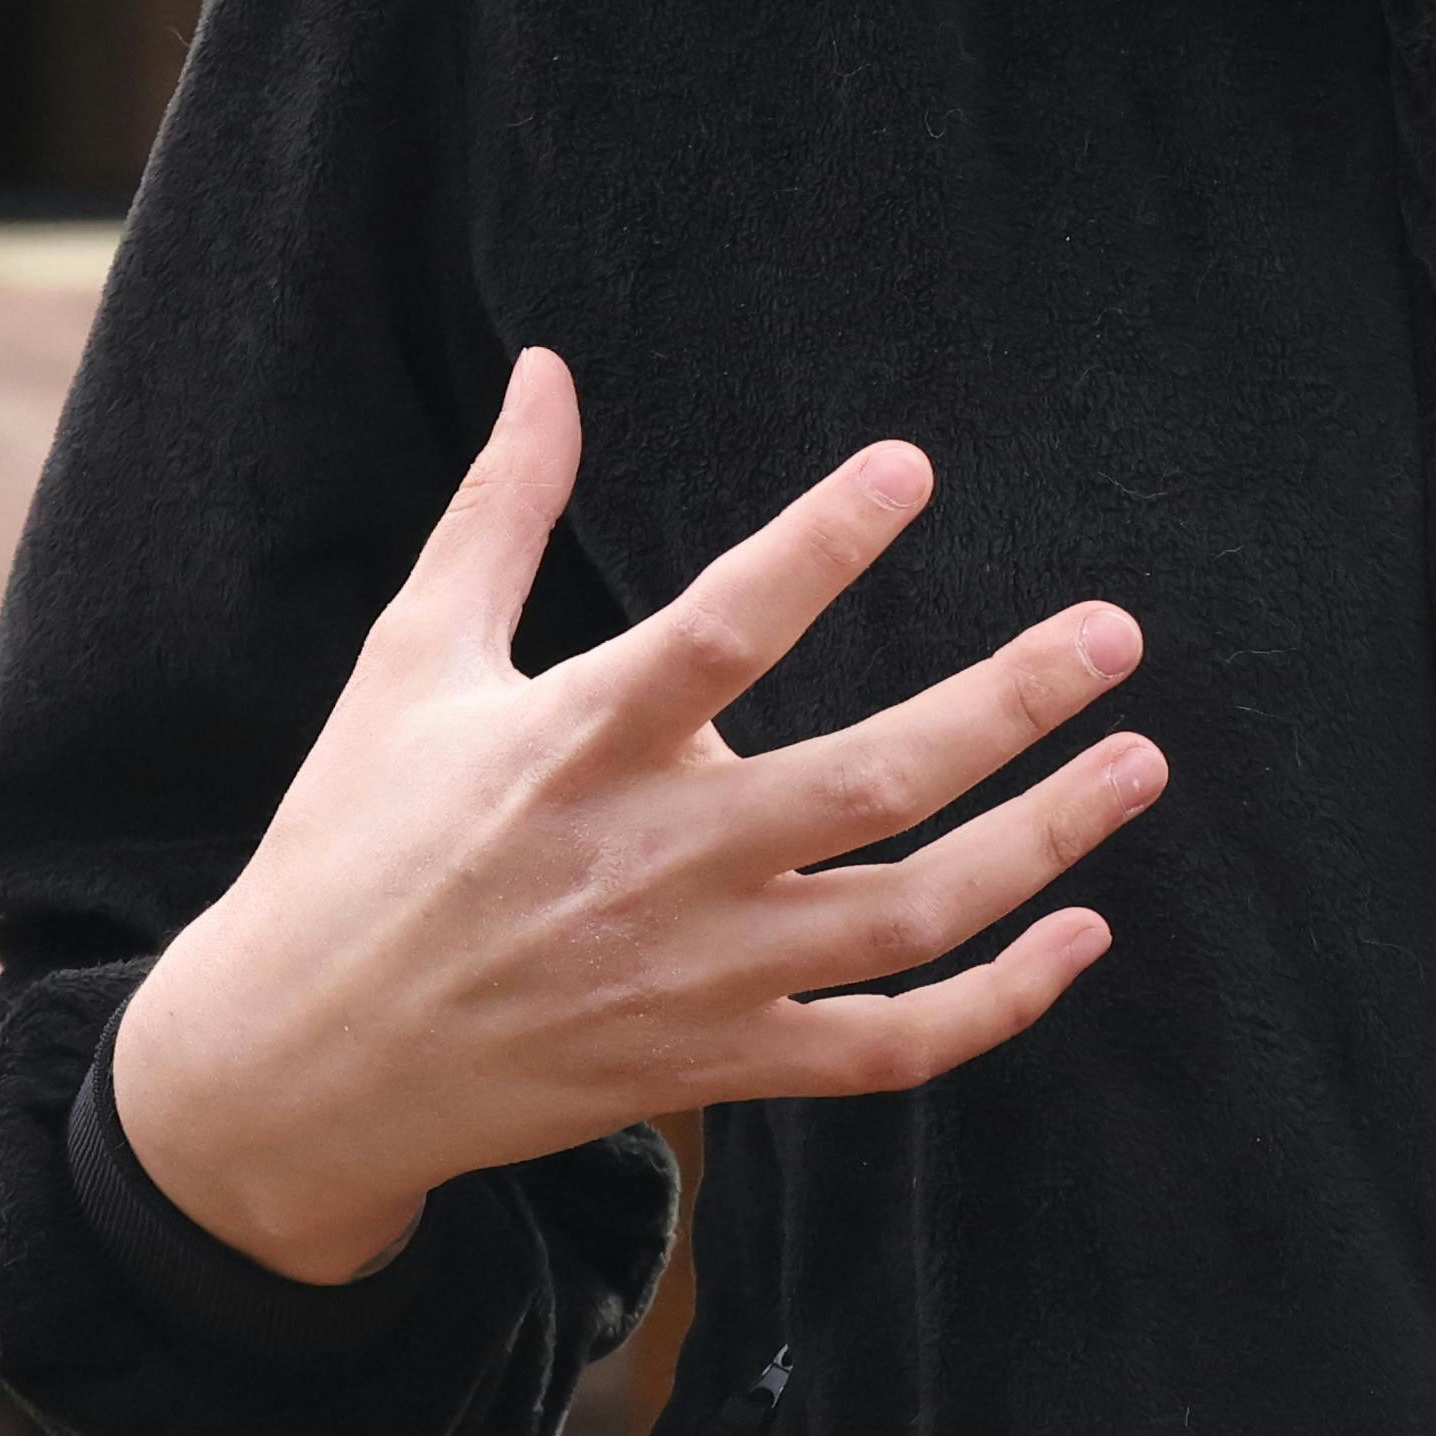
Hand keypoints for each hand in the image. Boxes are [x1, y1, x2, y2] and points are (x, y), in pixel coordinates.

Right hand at [102, 350, 1156, 1284]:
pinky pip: (888, 1048)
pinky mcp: (717, 1066)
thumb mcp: (411, 663)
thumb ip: (499, 513)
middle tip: (1115, 634)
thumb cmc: (353, 840)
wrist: (296, 1067)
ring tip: (1139, 762)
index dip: (820, 545)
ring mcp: (695, 977)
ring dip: (1043, 842)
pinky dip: (998, 1005)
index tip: (913, 468)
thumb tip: (550, 368)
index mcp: (575, 744)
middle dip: (1010, 704)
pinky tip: (1082, 937)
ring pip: (912, 915)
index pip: (720, 631)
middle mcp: (652, 861)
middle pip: (871, 781)